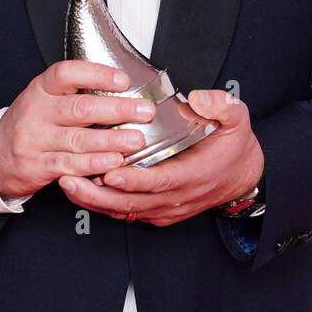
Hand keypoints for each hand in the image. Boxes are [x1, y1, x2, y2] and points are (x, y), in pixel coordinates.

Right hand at [0, 61, 156, 197]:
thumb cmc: (30, 123)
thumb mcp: (44, 99)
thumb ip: (74, 92)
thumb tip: (120, 87)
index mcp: (41, 89)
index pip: (66, 74)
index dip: (97, 75)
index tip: (124, 80)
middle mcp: (37, 112)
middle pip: (80, 108)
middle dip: (117, 110)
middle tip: (144, 111)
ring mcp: (36, 140)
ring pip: (78, 139)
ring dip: (112, 140)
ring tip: (136, 139)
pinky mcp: (37, 166)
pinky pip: (70, 164)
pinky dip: (95, 163)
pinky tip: (114, 161)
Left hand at [56, 89, 263, 226]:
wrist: (244, 177)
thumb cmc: (235, 149)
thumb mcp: (238, 120)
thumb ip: (222, 105)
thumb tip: (199, 98)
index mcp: (194, 175)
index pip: (160, 181)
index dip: (133, 180)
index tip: (109, 172)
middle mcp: (177, 197)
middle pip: (132, 202)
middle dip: (98, 193)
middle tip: (70, 178)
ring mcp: (166, 208)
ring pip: (125, 210)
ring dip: (94, 200)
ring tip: (67, 183)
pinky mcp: (157, 212)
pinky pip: (126, 213)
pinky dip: (102, 204)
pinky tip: (81, 192)